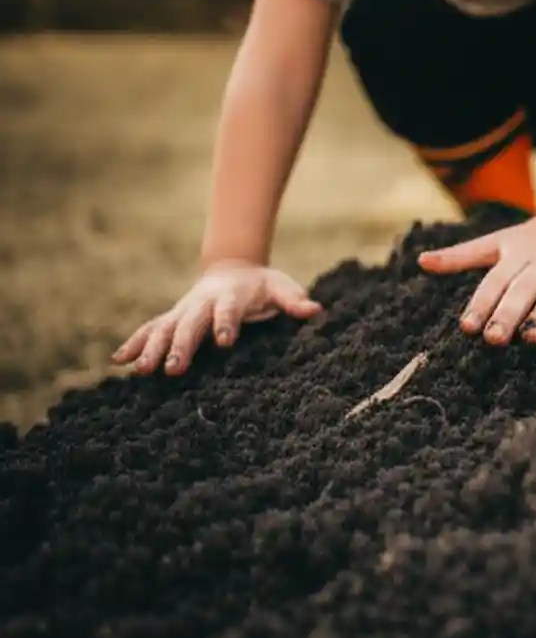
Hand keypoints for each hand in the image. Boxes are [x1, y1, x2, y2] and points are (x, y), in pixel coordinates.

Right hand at [112, 261, 321, 375]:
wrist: (233, 268)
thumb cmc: (263, 285)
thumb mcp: (281, 287)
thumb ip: (295, 300)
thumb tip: (316, 310)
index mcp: (230, 296)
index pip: (228, 310)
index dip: (225, 323)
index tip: (224, 341)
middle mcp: (202, 303)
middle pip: (189, 323)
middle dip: (180, 345)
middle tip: (173, 369)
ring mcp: (184, 310)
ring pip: (164, 328)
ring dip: (151, 348)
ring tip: (141, 370)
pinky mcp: (172, 317)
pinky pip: (150, 329)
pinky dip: (134, 343)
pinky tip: (118, 361)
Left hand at [417, 207, 535, 344]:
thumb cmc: (531, 240)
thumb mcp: (495, 244)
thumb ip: (460, 257)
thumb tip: (421, 262)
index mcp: (516, 256)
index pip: (495, 282)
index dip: (481, 304)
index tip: (467, 327)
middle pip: (524, 289)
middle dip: (509, 313)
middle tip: (494, 339)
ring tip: (532, 337)